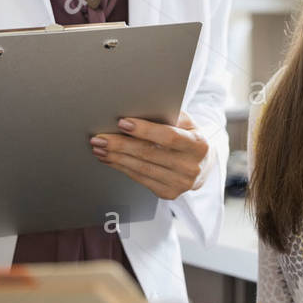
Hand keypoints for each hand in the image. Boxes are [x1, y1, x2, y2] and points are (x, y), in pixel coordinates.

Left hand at [89, 111, 208, 199]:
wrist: (202, 164)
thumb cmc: (189, 137)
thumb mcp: (187, 122)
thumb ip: (169, 115)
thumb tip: (139, 108)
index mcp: (198, 145)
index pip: (169, 137)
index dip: (145, 130)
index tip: (123, 123)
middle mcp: (192, 167)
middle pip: (150, 154)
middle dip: (121, 144)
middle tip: (100, 137)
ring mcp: (180, 183)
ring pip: (141, 169)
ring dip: (116, 157)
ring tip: (99, 147)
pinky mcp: (168, 193)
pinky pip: (140, 179)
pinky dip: (122, 168)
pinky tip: (110, 159)